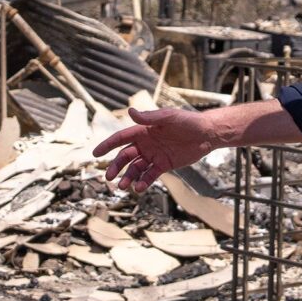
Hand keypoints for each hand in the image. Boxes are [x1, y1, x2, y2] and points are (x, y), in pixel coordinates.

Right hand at [91, 106, 218, 191]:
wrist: (206, 134)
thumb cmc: (187, 121)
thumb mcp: (168, 117)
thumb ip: (149, 118)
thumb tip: (130, 111)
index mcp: (143, 131)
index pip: (120, 138)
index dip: (107, 145)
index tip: (95, 154)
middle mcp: (146, 144)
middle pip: (125, 157)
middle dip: (116, 167)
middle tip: (109, 178)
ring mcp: (154, 155)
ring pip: (136, 168)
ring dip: (128, 177)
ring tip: (123, 187)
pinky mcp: (164, 165)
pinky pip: (150, 175)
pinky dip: (143, 182)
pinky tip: (139, 188)